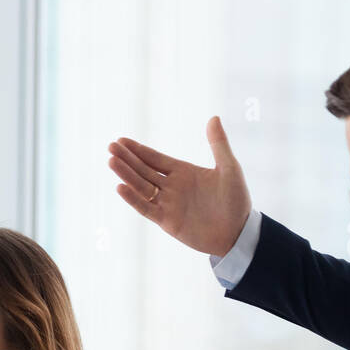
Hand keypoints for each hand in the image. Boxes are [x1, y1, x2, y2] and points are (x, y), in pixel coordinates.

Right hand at [108, 116, 251, 255]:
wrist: (238, 233)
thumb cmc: (236, 200)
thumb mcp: (229, 168)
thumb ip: (218, 144)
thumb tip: (213, 117)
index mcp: (183, 172)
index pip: (154, 159)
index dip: (138, 150)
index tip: (121, 141)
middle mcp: (172, 187)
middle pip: (143, 171)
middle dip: (127, 159)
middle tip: (111, 147)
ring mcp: (168, 204)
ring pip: (141, 187)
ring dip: (126, 175)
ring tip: (111, 162)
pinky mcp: (167, 221)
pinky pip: (146, 208)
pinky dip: (133, 199)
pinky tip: (120, 187)